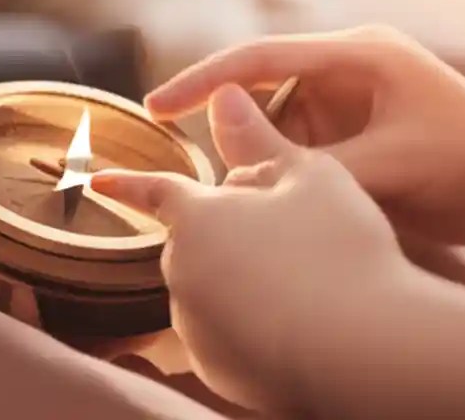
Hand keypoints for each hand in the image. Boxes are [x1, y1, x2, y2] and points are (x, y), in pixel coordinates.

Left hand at [92, 141, 413, 414]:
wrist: (369, 351)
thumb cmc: (342, 250)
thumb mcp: (310, 175)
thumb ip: (258, 138)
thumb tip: (223, 94)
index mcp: (197, 217)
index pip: (156, 190)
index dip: (128, 182)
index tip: (95, 180)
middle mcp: (182, 272)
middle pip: (200, 241)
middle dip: (232, 232)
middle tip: (298, 236)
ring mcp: (195, 326)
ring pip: (215, 289)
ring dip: (244, 281)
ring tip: (309, 285)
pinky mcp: (217, 370)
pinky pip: (228, 337)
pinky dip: (254, 329)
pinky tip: (301, 326)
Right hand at [145, 25, 464, 243]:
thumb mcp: (387, 165)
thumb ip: (307, 161)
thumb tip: (233, 163)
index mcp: (354, 54)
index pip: (255, 57)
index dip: (200, 81)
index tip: (156, 107)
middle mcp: (346, 68)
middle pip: (262, 97)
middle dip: (243, 140)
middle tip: (235, 188)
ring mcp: (351, 98)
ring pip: (279, 129)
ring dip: (272, 164)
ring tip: (287, 204)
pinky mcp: (356, 128)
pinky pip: (303, 148)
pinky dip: (293, 176)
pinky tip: (304, 205)